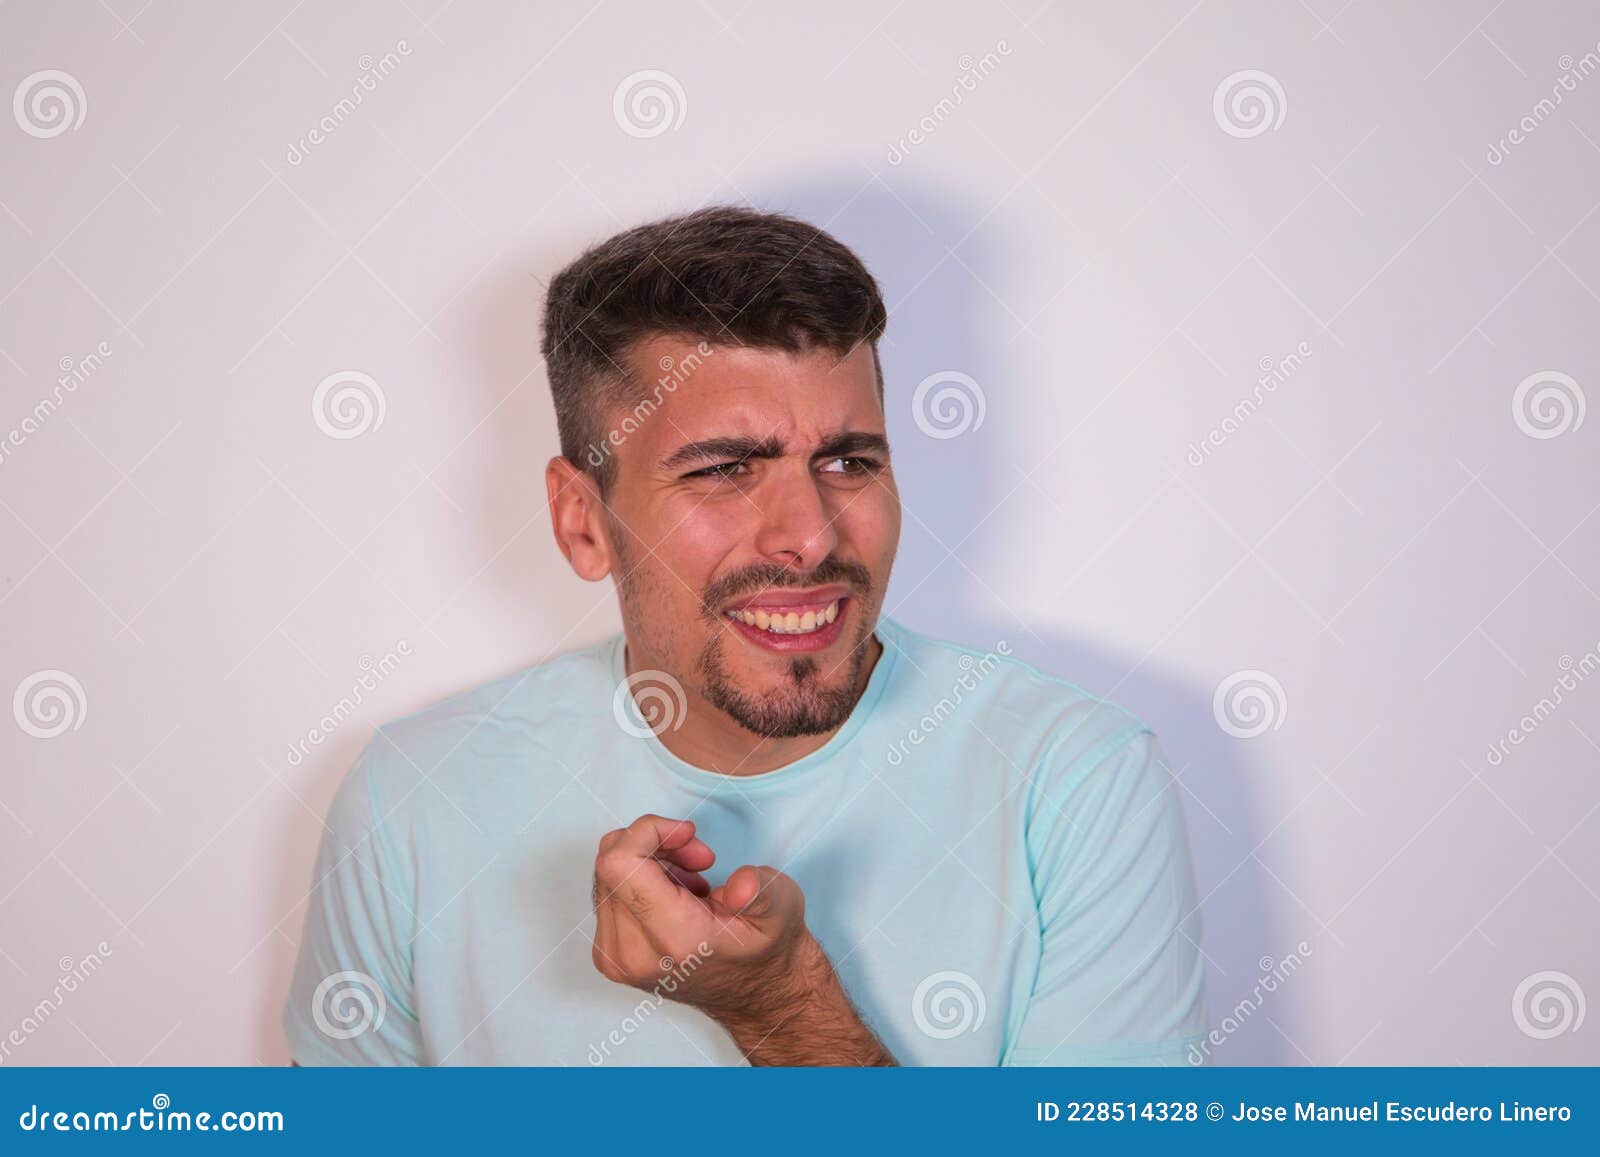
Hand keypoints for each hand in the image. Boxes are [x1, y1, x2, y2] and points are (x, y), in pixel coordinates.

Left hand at [589, 814, 895, 1064]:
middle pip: (610, 862)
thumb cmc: (766, 947)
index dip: (648, 831)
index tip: (686, 833)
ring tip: (693, 878)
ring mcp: (616, 957)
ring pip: (606, 872)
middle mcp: (633, 954)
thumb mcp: (781, 909)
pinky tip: (675, 891)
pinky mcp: (609, 953)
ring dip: (649, 859)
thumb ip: (762, 892)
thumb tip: (741, 886)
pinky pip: (607, 890)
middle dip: (655, 843)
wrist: (757, 993)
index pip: (619, 864)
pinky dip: (639, 876)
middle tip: (699, 858)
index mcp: (673, 940)